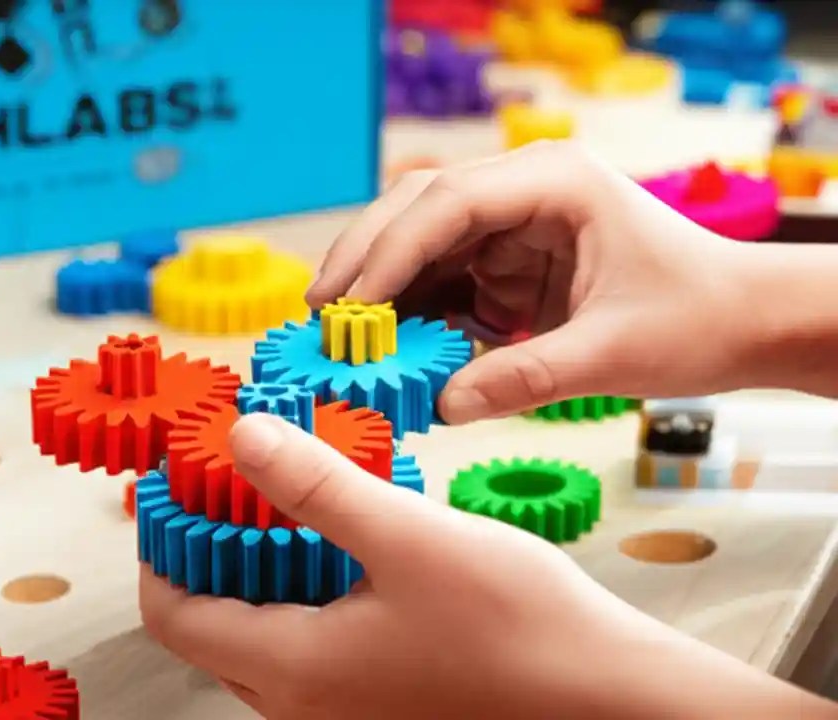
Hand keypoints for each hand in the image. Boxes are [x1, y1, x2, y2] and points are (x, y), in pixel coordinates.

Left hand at [139, 414, 832, 719]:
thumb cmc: (523, 627)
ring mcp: (344, 717)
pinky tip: (346, 551)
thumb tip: (243, 436)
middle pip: (212, 630)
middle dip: (205, 558)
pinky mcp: (381, 709)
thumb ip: (317, 485)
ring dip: (257, 576)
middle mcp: (306, 707)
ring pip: (262, 643)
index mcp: (295, 669)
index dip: (158, 550)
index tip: (171, 494)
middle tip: (226, 491)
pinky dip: (302, 601)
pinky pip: (309, 656)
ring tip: (284, 509)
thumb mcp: (409, 536)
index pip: (173, 615)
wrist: (613, 700)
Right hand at [307, 140, 760, 423]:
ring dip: (380, 285)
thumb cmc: (695, 318)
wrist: (742, 320)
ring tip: (337, 334)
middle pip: (419, 207)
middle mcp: (525, 189)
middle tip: (319, 313)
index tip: (351, 304)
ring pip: (421, 240)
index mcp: (556, 181)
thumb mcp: (611, 353)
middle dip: (366, 258)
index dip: (391, 250)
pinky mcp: (509, 258)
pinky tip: (385, 343)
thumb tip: (443, 407)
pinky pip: (444, 275)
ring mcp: (514, 221)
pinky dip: (412, 309)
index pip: (450, 201)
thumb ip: (524, 378)